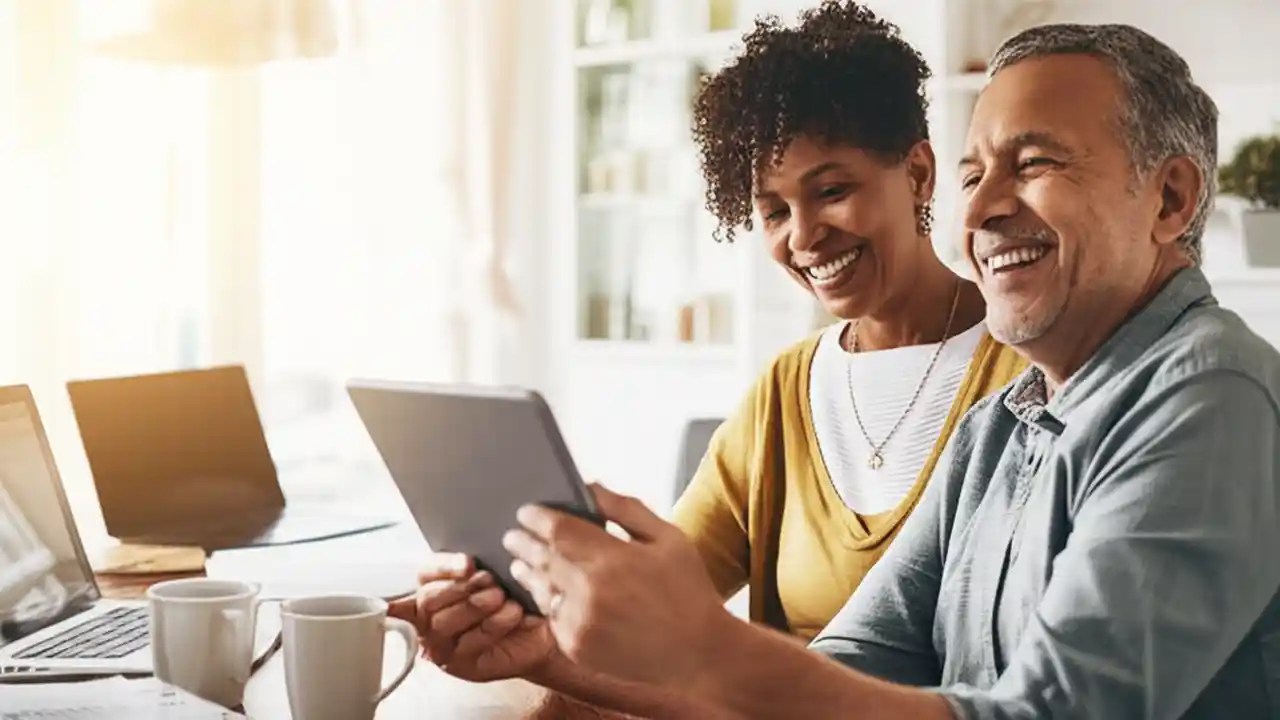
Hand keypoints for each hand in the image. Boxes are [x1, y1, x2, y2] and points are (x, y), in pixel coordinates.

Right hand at [388, 552, 560, 682]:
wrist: (543, 631)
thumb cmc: (516, 598)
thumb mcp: (501, 576)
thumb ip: (483, 567)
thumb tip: (474, 562)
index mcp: (435, 587)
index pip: (425, 573)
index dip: (444, 567)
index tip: (469, 563)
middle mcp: (430, 618)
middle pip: (428, 600)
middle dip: (460, 587)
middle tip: (489, 579)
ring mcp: (443, 645)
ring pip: (443, 623)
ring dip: (474, 606)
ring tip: (500, 596)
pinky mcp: (462, 665)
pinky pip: (468, 644)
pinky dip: (493, 625)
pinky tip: (512, 613)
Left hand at [503, 484, 731, 687]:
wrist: (699, 654)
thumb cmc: (687, 591)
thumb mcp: (668, 538)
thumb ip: (625, 509)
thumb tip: (589, 487)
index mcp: (614, 558)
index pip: (558, 529)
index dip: (536, 516)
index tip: (527, 510)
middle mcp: (590, 591)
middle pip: (540, 557)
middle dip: (522, 542)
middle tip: (513, 534)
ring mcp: (580, 622)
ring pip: (539, 588)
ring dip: (526, 572)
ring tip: (520, 562)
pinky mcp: (576, 646)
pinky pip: (550, 616)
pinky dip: (544, 601)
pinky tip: (544, 592)